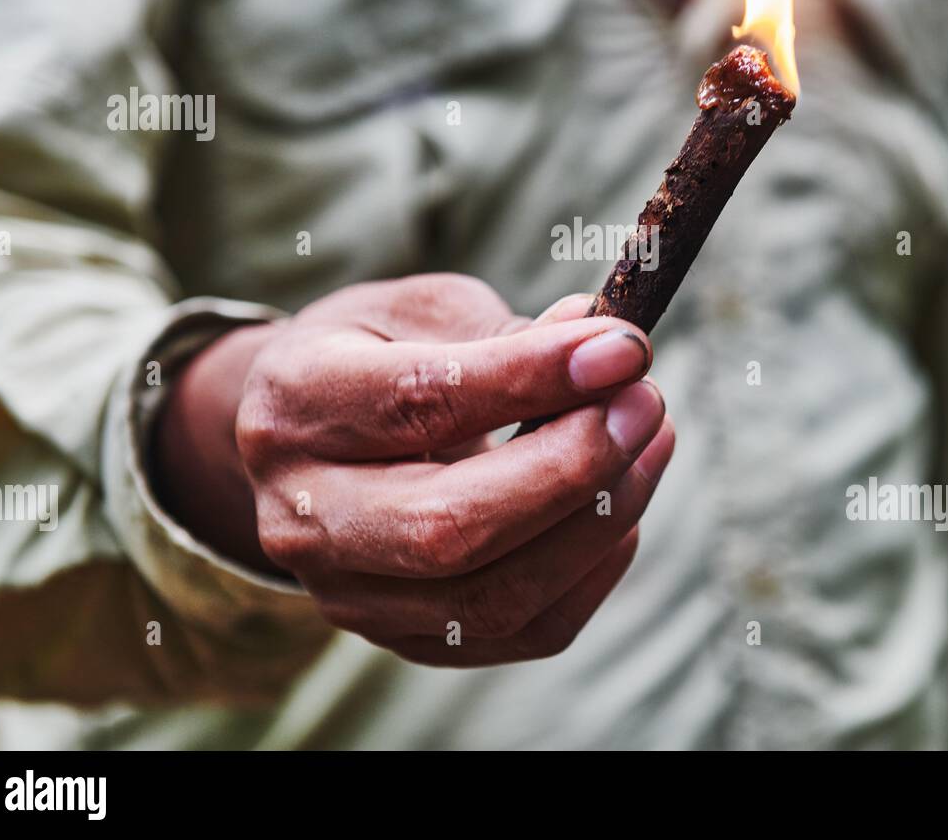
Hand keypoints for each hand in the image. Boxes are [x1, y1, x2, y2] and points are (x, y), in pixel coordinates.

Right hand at [153, 275, 672, 666]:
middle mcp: (302, 515)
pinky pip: (519, 632)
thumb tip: (602, 353)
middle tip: (645, 405)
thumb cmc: (374, 355)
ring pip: (490, 597)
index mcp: (296, 402)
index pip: (418, 402)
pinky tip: (620, 507)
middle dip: (572, 467)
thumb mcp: (421, 311)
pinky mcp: (401, 637)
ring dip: (597, 522)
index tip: (624, 348)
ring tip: (651, 444)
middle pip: (446, 527)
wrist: (304, 437)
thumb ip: (505, 333)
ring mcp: (346, 593)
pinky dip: (591, 570)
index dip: (532, 378)